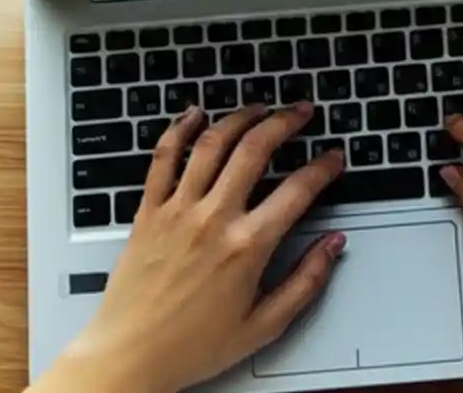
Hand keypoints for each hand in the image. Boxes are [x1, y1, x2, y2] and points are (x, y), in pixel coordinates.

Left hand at [29, 102, 346, 392]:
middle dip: (285, 122)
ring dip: (240, 117)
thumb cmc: (192, 346)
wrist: (129, 356)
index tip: (333, 159)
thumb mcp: (265, 325)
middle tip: (302, 112)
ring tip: (259, 107)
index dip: (323, 167)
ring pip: (212, 144)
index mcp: (247, 247)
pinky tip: (194, 115)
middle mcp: (212, 220)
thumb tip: (333, 246)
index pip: (298, 190)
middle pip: (255, 150)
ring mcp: (177, 211)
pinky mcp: (148, 212)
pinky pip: (163, 158)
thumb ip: (306, 281)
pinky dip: (180, 130)